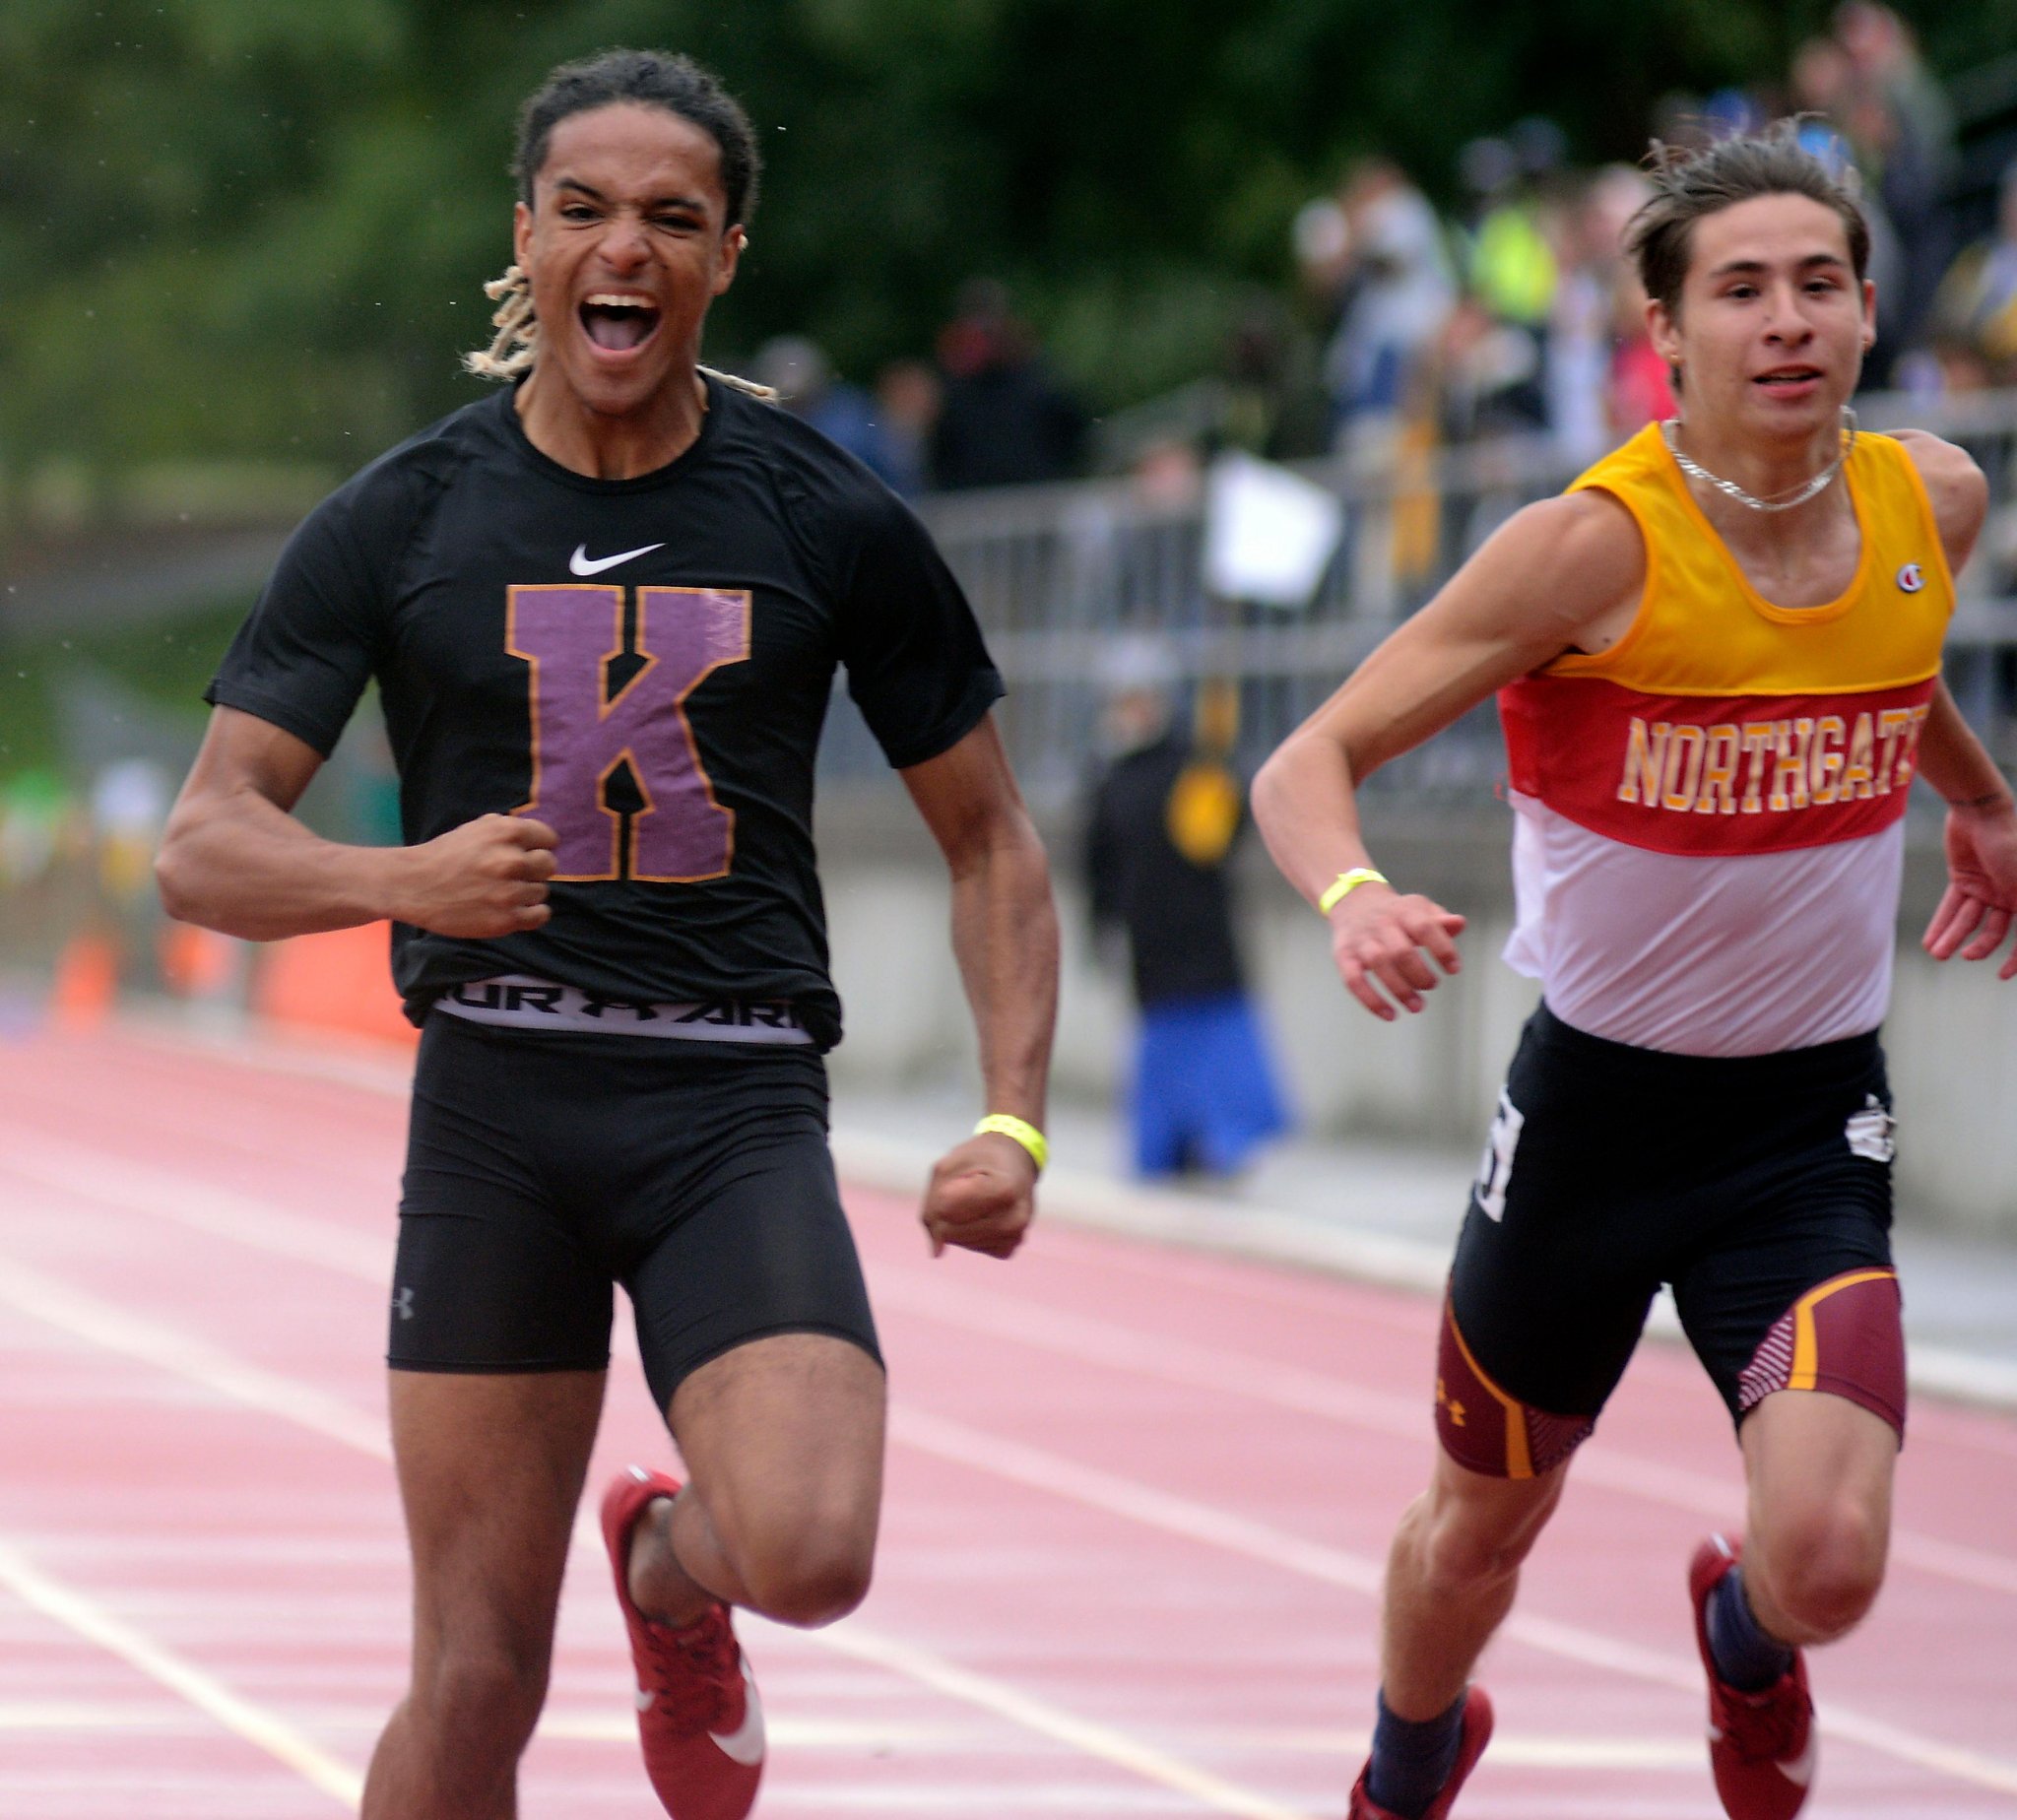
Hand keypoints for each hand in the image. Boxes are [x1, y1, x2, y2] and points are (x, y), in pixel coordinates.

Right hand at [392, 814, 558, 936]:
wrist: (413, 886)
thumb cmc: (445, 855)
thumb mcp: (476, 829)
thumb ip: (508, 830)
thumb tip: (540, 837)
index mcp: (506, 832)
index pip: (549, 838)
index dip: (538, 846)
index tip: (526, 853)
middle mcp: (511, 861)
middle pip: (549, 865)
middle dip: (534, 869)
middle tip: (513, 875)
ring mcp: (510, 892)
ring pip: (543, 891)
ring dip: (527, 892)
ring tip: (501, 892)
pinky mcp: (506, 919)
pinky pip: (541, 914)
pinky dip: (532, 913)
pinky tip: (514, 909)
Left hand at [919, 1133, 1037, 1259]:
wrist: (1015, 1162)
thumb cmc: (980, 1159)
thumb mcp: (948, 1166)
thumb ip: (933, 1205)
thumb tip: (936, 1252)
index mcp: (1005, 1189)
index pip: (949, 1211)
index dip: (942, 1193)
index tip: (960, 1177)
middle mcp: (1016, 1218)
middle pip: (951, 1231)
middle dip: (946, 1211)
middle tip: (968, 1187)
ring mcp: (1015, 1236)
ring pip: (959, 1241)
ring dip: (956, 1221)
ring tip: (977, 1198)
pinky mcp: (1009, 1248)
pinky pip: (971, 1246)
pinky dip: (968, 1232)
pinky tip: (982, 1214)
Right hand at [1328, 883, 1465, 1019]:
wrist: (1355, 904)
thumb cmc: (1397, 914)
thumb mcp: (1420, 910)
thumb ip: (1440, 921)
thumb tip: (1459, 924)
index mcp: (1404, 911)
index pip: (1425, 928)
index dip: (1442, 949)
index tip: (1453, 969)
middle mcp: (1380, 924)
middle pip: (1400, 951)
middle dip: (1420, 975)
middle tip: (1431, 986)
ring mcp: (1360, 941)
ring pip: (1378, 964)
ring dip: (1399, 989)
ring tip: (1417, 1007)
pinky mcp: (1344, 956)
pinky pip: (1353, 980)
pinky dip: (1371, 1000)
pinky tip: (1390, 1015)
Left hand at [1923, 802, 2016, 979]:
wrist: (1980, 813)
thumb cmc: (2010, 845)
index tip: (2003, 976)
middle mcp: (2008, 895)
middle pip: (1992, 931)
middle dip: (1978, 947)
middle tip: (1962, 956)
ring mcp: (1985, 887)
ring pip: (1968, 921)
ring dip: (1952, 938)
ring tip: (1937, 954)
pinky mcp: (1962, 879)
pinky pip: (1951, 907)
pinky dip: (1940, 925)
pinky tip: (1930, 943)